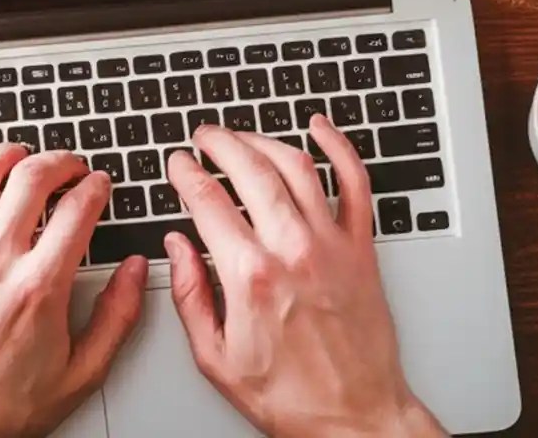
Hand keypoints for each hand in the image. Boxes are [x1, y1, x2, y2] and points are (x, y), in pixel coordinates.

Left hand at [0, 146, 147, 437]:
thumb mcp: (83, 372)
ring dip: (6, 155)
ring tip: (23, 156)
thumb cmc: (7, 408)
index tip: (100, 184)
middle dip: (60, 160)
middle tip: (71, 165)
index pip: (77, 210)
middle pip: (31, 179)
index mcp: (38, 289)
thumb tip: (135, 270)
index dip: (96, 186)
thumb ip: (118, 316)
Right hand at [164, 116, 445, 437]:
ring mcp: (332, 244)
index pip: (208, 201)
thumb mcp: (216, 358)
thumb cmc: (290, 396)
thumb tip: (176, 249)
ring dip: (264, 141)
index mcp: (250, 277)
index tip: (177, 163)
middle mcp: (292, 250)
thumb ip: (189, 296)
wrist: (355, 416)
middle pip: (250, 170)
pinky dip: (340, 147)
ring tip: (243, 137)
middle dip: (220, 143)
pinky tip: (320, 128)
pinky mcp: (362, 248)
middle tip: (204, 137)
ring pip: (296, 166)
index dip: (186, 173)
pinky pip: (355, 182)